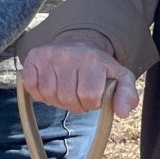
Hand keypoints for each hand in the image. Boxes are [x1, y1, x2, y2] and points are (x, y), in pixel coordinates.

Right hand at [19, 36, 138, 117]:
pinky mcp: (33, 57)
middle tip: (78, 96)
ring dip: (57, 100)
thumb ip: (127, 95)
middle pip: (67, 97)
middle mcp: (69, 54)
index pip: (88, 96)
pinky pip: (32, 86)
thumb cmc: (99, 68)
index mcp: (92, 59)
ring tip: (65, 91)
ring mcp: (49, 55)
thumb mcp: (120, 78)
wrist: (78, 46)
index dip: (91, 104)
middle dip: (74, 104)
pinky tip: (50, 86)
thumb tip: (122, 112)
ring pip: (49, 94)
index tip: (93, 97)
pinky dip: (40, 93)